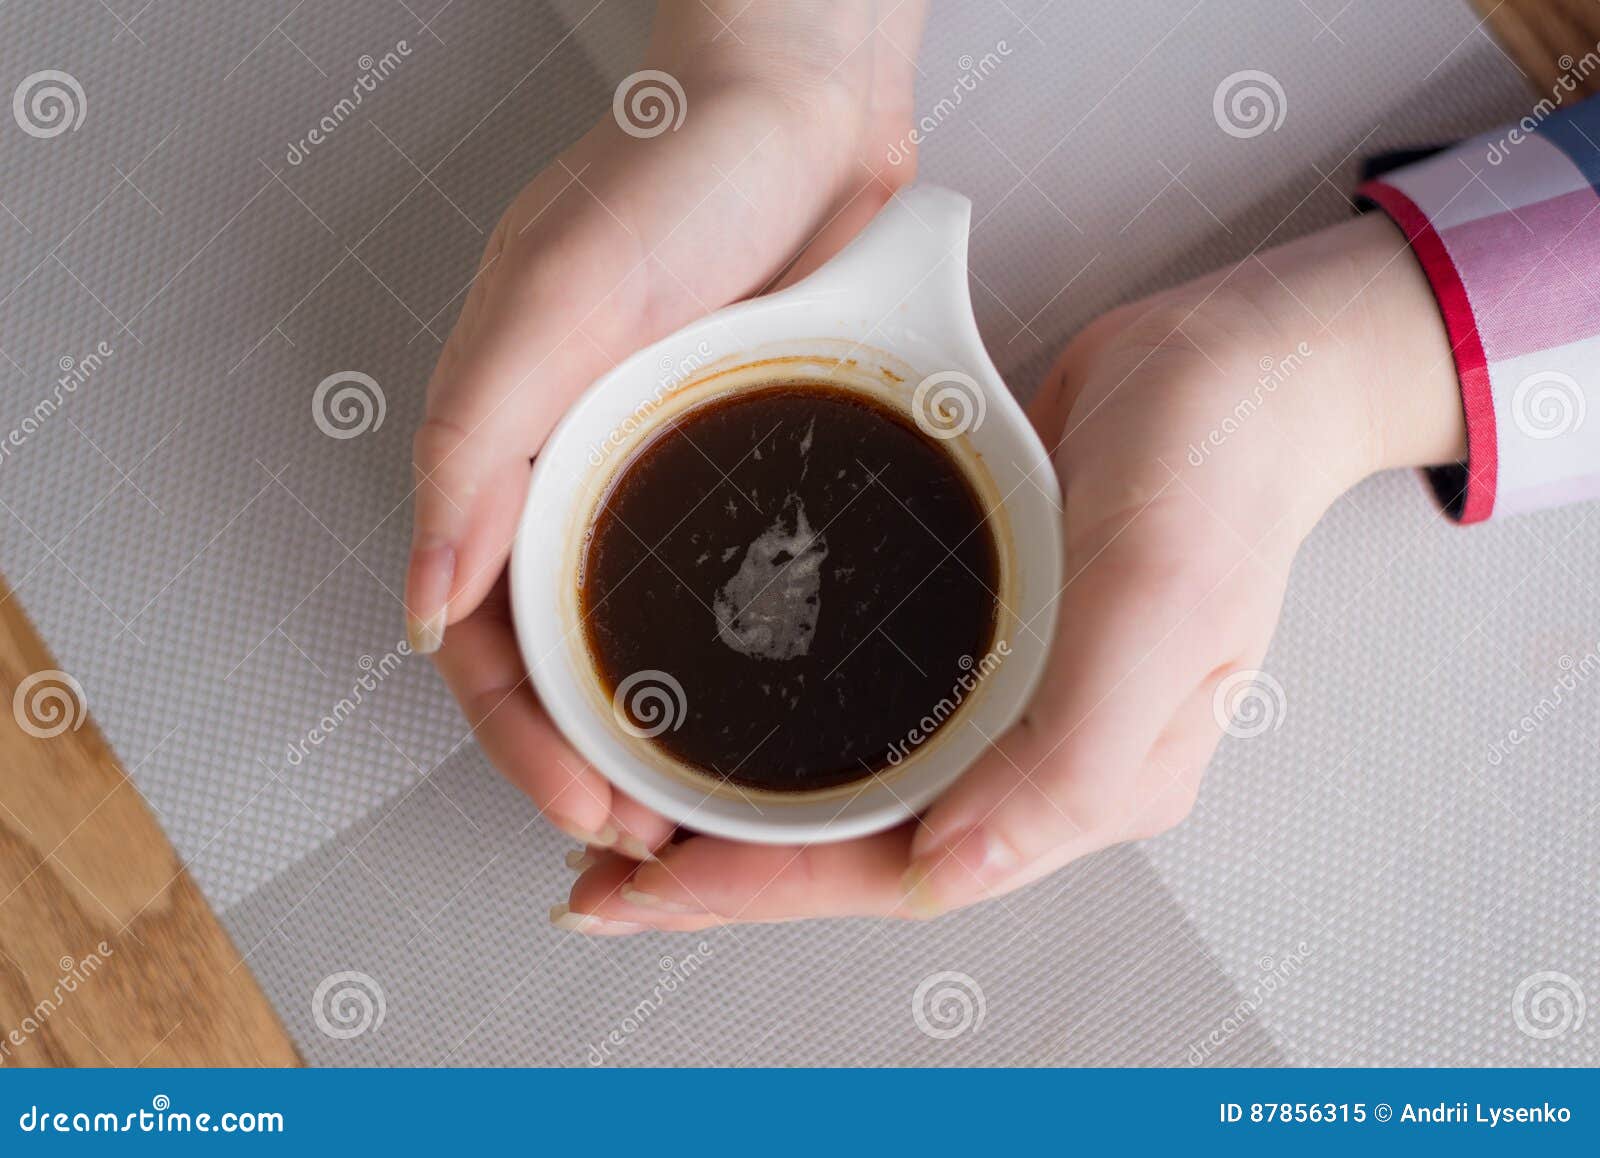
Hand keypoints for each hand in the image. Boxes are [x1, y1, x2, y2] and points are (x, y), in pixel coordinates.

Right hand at [406, 2, 925, 862]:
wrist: (802, 118)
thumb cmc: (669, 179)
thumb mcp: (552, 304)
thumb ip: (476, 447)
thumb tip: (430, 606)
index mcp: (505, 459)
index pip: (486, 638)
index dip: (523, 743)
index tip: (585, 810)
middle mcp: (573, 484)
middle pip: (555, 663)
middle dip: (585, 767)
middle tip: (648, 838)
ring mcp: (654, 486)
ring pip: (630, 645)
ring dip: (650, 737)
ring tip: (696, 810)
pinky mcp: (734, 474)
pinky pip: (709, 593)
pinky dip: (718, 667)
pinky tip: (756, 715)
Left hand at [562, 212, 1467, 931]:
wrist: (1234, 365)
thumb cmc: (1216, 471)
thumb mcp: (1160, 603)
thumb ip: (1069, 759)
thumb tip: (944, 877)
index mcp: (1082, 780)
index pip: (896, 866)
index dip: (766, 886)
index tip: (651, 886)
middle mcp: (1033, 756)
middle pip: (855, 843)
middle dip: (726, 869)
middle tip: (601, 880)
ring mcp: (1003, 700)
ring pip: (847, 786)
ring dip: (739, 812)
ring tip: (627, 818)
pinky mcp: (976, 636)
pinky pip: (860, 708)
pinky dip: (776, 729)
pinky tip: (710, 718)